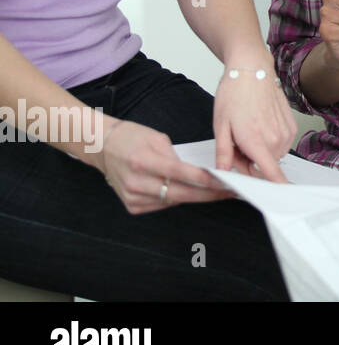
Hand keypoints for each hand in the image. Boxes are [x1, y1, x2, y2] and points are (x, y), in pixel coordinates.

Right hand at [96, 118, 233, 214]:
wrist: (102, 148)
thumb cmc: (131, 138)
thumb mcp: (157, 138)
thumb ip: (177, 157)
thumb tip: (199, 173)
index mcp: (142, 161)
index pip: (179, 173)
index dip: (203, 179)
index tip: (223, 180)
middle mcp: (136, 182)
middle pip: (180, 193)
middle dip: (208, 193)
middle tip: (230, 190)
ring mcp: (132, 197)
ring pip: (173, 201)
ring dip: (197, 197)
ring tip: (219, 192)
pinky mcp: (132, 206)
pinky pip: (163, 205)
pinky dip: (178, 198)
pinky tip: (193, 193)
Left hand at [213, 59, 296, 181]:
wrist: (253, 70)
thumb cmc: (234, 95)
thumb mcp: (220, 126)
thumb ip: (224, 154)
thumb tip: (223, 175)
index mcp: (255, 141)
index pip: (270, 173)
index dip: (274, 188)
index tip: (278, 199)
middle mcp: (275, 140)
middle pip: (262, 166)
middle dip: (248, 162)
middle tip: (236, 142)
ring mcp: (285, 133)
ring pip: (271, 156)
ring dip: (259, 151)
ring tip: (248, 130)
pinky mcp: (291, 127)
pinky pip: (279, 145)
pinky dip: (269, 141)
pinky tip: (260, 124)